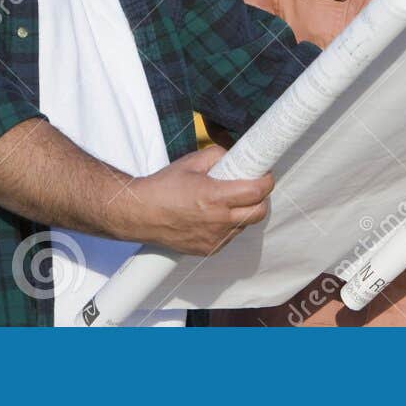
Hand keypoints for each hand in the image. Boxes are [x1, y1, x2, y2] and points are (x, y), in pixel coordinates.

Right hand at [121, 145, 274, 255]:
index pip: (257, 191)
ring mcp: (213, 239)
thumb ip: (220, 155)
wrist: (139, 213)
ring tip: (229, 200)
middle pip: (259, 212)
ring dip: (244, 212)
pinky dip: (230, 225)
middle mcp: (217, 221)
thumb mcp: (192, 161)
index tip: (264, 174)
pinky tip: (216, 215)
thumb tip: (237, 156)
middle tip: (252, 187)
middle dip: (260, 198)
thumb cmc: (163, 187)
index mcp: (215, 197)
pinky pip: (230, 236)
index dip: (266, 180)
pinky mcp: (207, 250)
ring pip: (245, 225)